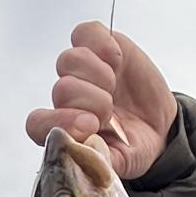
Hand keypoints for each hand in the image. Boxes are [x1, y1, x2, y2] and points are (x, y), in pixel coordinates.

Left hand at [25, 22, 179, 180]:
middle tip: (111, 112)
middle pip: (62, 89)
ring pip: (70, 60)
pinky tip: (116, 60)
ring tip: (114, 87)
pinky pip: (85, 33)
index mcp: (63, 130)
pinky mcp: (99, 47)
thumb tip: (92, 153)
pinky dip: (102, 44)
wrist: (158, 127)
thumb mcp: (121, 163)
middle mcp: (66, 100)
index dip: (61, 121)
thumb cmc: (132, 146)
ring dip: (99, 76)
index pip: (37, 124)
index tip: (91, 126)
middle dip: (94, 101)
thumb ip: (104, 161)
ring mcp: (81, 71)